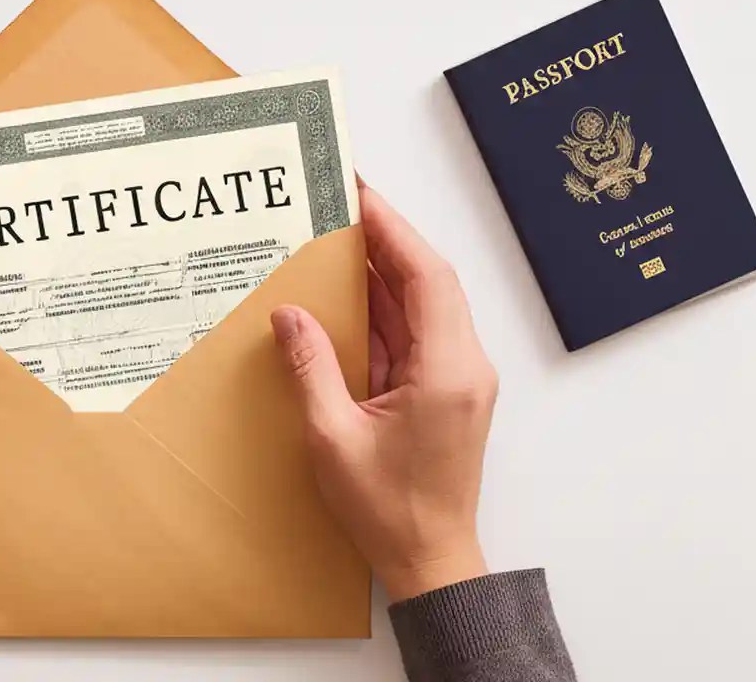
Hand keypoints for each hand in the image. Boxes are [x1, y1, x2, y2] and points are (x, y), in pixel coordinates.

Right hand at [270, 183, 497, 601]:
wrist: (432, 562)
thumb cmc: (389, 510)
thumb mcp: (334, 437)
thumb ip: (311, 368)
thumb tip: (290, 314)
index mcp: (448, 371)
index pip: (426, 276)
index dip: (392, 228)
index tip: (359, 193)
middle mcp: (465, 365)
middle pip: (429, 281)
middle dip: (386, 239)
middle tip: (342, 205)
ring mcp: (459, 378)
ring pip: (424, 306)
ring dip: (385, 273)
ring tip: (339, 239)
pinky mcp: (447, 391)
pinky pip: (417, 335)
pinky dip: (385, 311)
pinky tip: (350, 296)